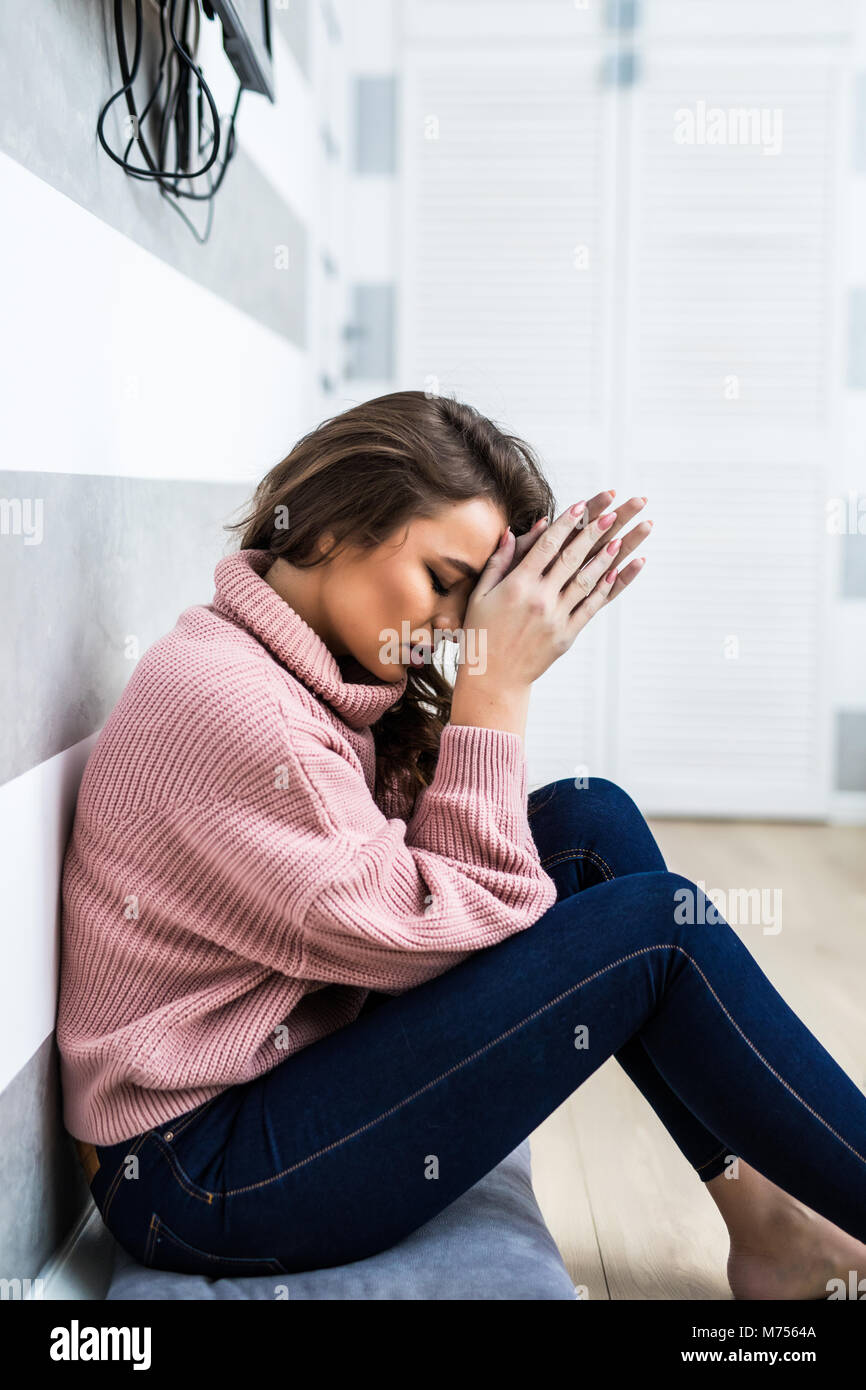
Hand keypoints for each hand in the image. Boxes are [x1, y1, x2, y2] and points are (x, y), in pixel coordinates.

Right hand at [461, 494, 651, 689]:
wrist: (493, 678)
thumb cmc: (481, 633)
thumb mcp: (480, 595)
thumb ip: (498, 562)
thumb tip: (512, 532)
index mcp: (517, 586)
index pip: (546, 546)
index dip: (566, 523)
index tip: (581, 506)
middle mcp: (539, 600)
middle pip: (571, 559)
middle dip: (593, 534)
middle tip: (612, 514)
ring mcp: (555, 618)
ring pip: (585, 581)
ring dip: (605, 558)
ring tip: (620, 539)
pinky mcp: (567, 635)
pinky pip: (590, 607)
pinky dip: (605, 589)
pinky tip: (616, 573)